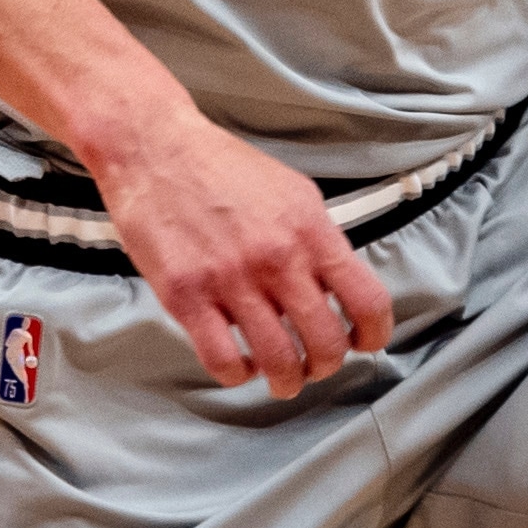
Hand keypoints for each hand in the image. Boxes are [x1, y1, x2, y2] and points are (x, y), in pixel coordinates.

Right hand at [92, 108, 393, 396]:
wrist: (153, 147)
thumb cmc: (218, 165)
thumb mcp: (291, 190)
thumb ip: (318, 238)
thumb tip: (339, 285)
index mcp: (309, 229)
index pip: (367, 301)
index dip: (374, 335)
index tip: (363, 343)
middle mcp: (276, 257)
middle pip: (326, 343)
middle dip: (325, 365)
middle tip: (315, 365)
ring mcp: (230, 279)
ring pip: (279, 361)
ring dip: (285, 380)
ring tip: (280, 377)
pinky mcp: (186, 296)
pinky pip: (223, 361)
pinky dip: (237, 375)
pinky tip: (237, 363)